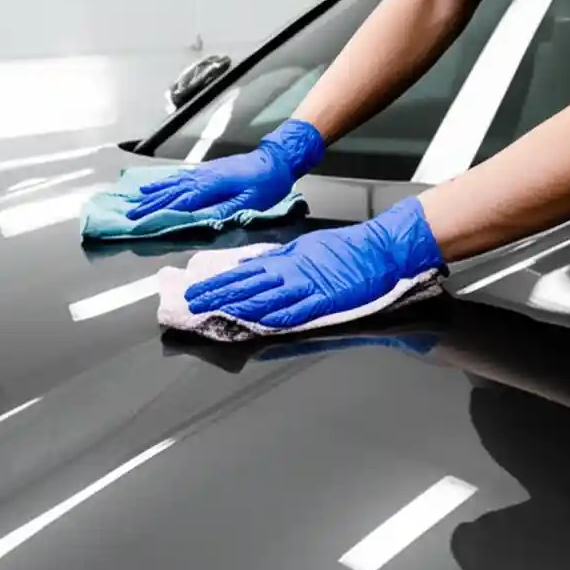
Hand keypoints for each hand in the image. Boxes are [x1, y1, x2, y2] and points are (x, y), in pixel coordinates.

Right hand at [127, 119, 323, 219]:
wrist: (276, 160)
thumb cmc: (267, 184)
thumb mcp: (252, 202)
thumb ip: (226, 210)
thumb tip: (201, 220)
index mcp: (213, 186)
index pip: (182, 202)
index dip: (160, 212)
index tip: (143, 220)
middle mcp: (204, 177)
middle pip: (172, 192)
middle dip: (150, 204)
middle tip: (131, 213)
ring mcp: (204, 172)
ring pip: (173, 183)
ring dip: (154, 192)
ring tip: (136, 199)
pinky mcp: (208, 170)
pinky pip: (181, 176)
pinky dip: (165, 181)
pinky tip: (157, 184)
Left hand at [185, 197, 444, 327]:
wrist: (376, 249)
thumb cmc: (342, 248)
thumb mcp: (302, 248)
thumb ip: (275, 259)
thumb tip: (248, 264)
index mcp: (284, 261)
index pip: (242, 273)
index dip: (217, 283)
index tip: (195, 290)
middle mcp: (290, 273)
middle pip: (247, 285)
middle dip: (218, 295)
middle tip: (193, 302)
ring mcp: (307, 287)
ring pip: (266, 297)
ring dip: (240, 305)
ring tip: (216, 311)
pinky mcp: (325, 300)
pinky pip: (297, 310)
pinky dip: (277, 315)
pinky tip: (260, 321)